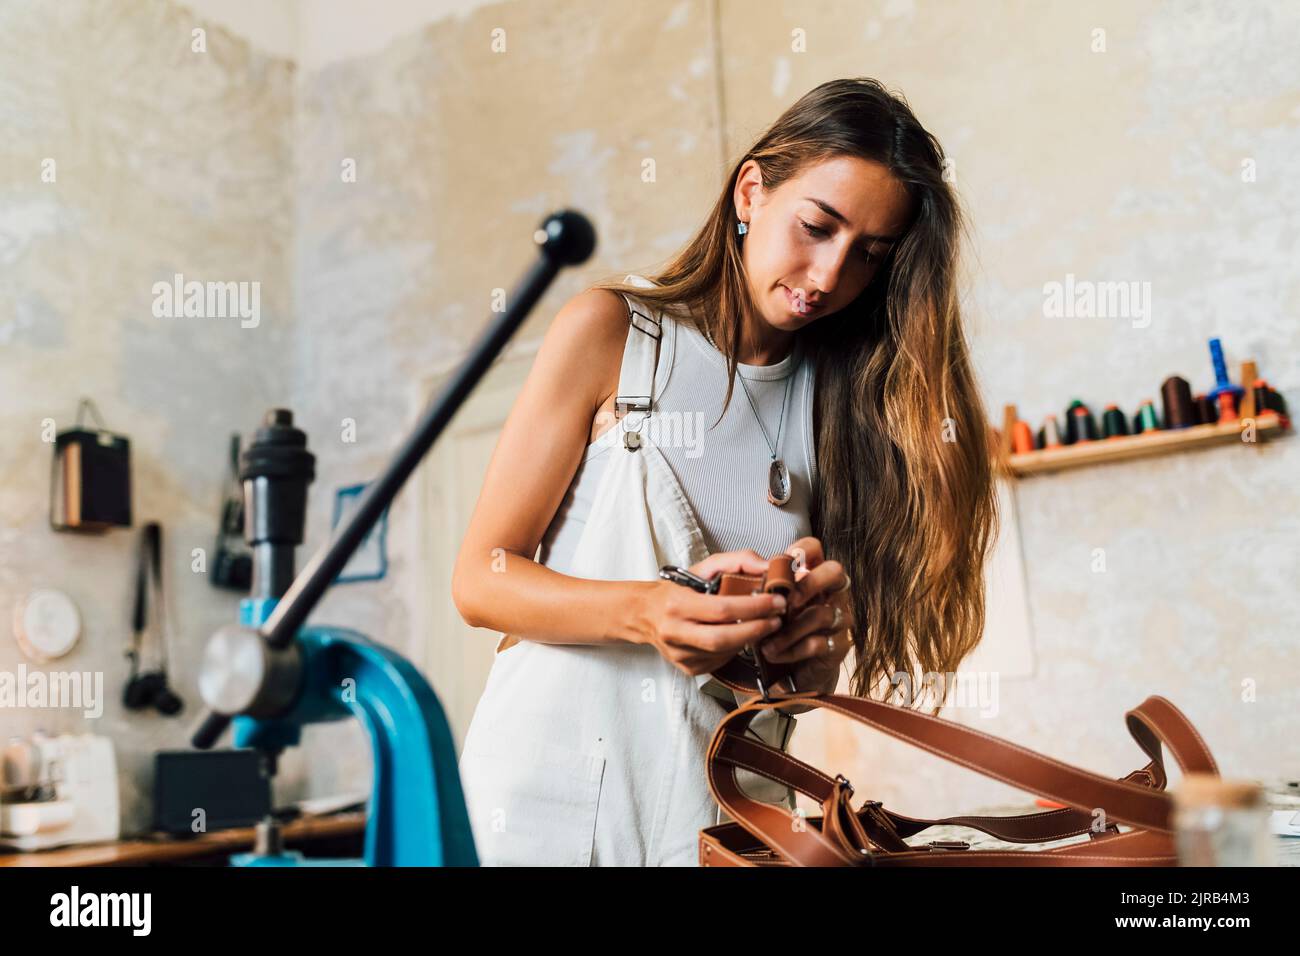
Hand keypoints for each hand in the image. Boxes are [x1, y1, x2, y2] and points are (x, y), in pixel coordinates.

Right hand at [634, 549, 787, 677]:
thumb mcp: (704, 567)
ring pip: (724, 653)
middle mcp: (675, 632)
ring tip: (762, 625)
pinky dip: (736, 649)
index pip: (721, 609)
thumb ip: (738, 560)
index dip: (753, 607)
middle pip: (723, 639)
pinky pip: (720, 662)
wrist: (645, 614)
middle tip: (776, 619)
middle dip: (756, 629)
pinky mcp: (687, 668)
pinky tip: (740, 637)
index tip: (776, 601)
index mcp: (677, 604)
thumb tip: (767, 566)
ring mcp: (680, 654)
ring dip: (749, 639)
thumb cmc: (677, 590)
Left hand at [759, 536, 852, 694]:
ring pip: (820, 614)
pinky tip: (773, 655)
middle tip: (784, 602)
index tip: (785, 562)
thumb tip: (759, 569)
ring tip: (765, 642)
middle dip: (807, 584)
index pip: (815, 549)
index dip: (802, 550)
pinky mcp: (838, 646)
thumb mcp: (767, 605)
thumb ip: (763, 584)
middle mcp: (833, 593)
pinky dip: (790, 650)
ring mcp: (839, 619)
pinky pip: (816, 643)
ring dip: (788, 630)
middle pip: (834, 571)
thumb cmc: (778, 629)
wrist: (792, 673)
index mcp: (813, 576)